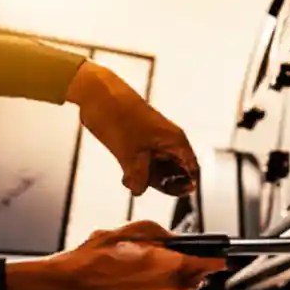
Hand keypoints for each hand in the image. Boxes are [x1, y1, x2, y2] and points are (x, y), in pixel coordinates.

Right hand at [6, 221, 227, 289]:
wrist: (73, 286)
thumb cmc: (98, 256)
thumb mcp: (135, 231)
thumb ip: (163, 234)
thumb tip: (175, 240)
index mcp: (172, 266)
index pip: (211, 263)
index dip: (218, 256)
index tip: (225, 251)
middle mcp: (171, 288)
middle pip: (198, 275)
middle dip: (195, 264)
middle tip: (180, 252)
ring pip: (184, 287)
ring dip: (179, 275)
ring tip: (156, 262)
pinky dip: (165, 286)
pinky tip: (145, 275)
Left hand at [66, 62, 198, 195]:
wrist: (98, 95)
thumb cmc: (119, 117)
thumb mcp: (129, 153)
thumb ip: (138, 176)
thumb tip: (139, 192)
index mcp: (175, 141)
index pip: (191, 168)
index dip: (186, 183)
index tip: (176, 195)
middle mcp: (168, 141)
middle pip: (176, 170)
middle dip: (162, 183)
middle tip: (144, 187)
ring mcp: (153, 141)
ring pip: (158, 167)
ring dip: (146, 178)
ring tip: (130, 182)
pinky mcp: (139, 141)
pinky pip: (144, 161)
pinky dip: (137, 171)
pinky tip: (125, 177)